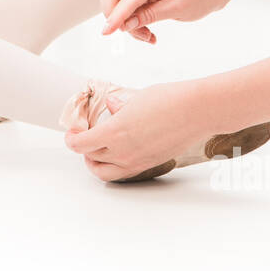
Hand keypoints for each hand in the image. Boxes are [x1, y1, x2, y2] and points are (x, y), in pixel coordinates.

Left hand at [62, 80, 222, 181]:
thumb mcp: (136, 98)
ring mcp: (138, 160)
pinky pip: (124, 172)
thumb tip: (111, 107)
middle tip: (82, 138)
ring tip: (96, 151)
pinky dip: (114, 166)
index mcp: (116, 132)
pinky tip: (117, 153)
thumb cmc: (169, 100)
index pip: (81, 144)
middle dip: (82, 149)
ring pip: (106, 172)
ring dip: (96, 163)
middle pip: (91, 158)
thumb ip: (119, 106)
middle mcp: (124, 151)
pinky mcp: (150, 163)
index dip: (72, 139)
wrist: (198, 111)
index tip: (72, 132)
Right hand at [97, 0, 233, 42]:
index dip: (116, 16)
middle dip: (115, 13)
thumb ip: (148, 16)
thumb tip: (125, 25)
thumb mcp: (177, 9)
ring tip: (145, 33)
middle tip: (134, 32)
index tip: (106, 32)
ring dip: (123, 17)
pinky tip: (145, 27)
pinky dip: (129, 14)